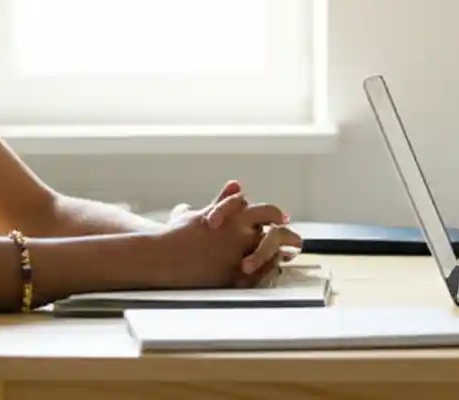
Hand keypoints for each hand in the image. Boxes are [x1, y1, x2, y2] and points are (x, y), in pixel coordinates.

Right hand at [157, 182, 301, 287]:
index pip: (266, 212)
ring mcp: (240, 254)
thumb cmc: (178, 234)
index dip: (276, 215)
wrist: (163, 257)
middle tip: (295, 240)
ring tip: (288, 256)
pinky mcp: (236, 275)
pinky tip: (274, 270)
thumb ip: (223, 200)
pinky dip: (270, 270)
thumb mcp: (201, 213)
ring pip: (272, 253)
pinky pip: (262, 274)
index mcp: (235, 215)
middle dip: (288, 235)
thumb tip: (236, 182)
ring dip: (282, 254)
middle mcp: (242, 232)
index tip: (283, 219)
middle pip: (276, 231)